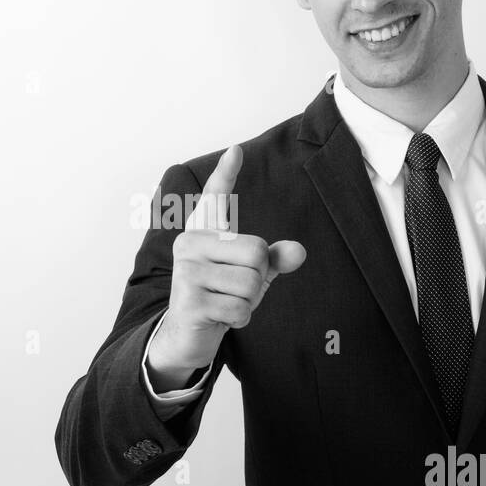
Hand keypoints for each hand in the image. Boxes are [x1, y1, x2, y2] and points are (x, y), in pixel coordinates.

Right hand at [146, 145, 306, 387]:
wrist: (187, 334)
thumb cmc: (220, 295)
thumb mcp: (250, 273)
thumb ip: (275, 259)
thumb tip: (298, 252)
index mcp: (203, 232)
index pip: (216, 197)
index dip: (226, 174)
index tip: (237, 151)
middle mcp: (190, 244)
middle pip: (257, 252)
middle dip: (258, 278)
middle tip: (234, 289)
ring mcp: (186, 272)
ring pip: (251, 283)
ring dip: (248, 302)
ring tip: (226, 302)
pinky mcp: (189, 302)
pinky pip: (240, 308)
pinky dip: (239, 319)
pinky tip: (219, 318)